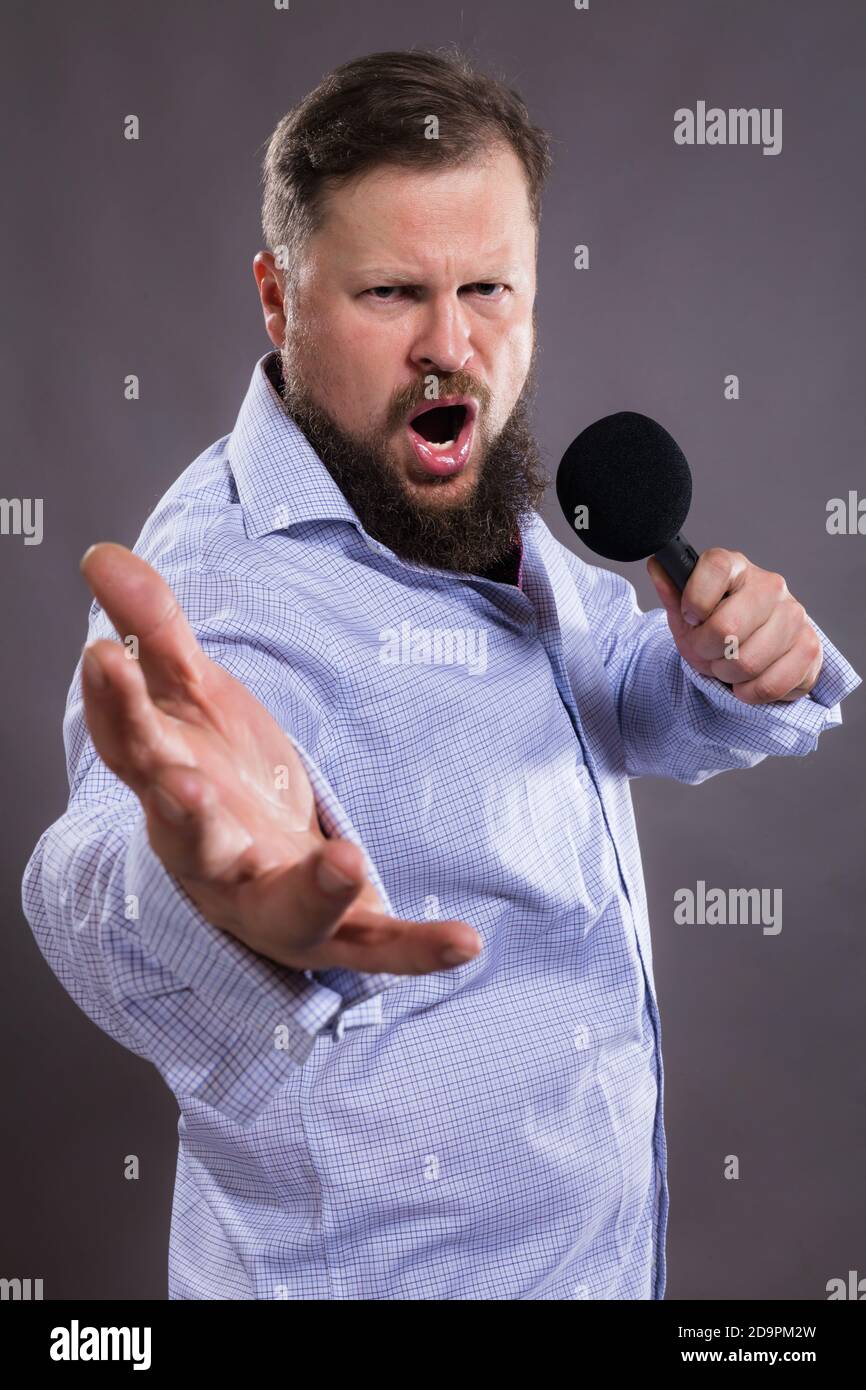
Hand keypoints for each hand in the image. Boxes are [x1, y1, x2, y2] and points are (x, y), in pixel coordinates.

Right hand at [79, 543, 481, 974]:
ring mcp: (273, 900)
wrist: (249, 875)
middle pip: (192, 838)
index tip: (105, 653)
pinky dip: (416, 948)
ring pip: (284, 909)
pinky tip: (466, 942)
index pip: (133, 745)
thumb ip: (157, 629)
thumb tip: (101, 555)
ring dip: (312, 889)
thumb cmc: (218, 776)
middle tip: (182, 781)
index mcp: (172, 789)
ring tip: (346, 861)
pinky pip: (375, 944)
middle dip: (185, 813)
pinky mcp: (335, 930)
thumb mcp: (192, 697)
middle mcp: (213, 856)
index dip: (116, 703)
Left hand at [647, 547, 822, 703]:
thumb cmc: (716, 627)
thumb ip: (672, 592)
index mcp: (737, 567)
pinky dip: (750, 693)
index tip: (691, 618)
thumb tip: (657, 565)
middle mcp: (771, 585)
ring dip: (728, 676)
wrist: (750, 650)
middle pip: (727, 627)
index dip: (694, 600)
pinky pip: (770, 685)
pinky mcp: (810, 648)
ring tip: (728, 667)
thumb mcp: (686, 613)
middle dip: (707, 651)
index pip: (714, 567)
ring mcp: (795, 615)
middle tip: (709, 653)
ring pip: (747, 662)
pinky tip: (748, 681)